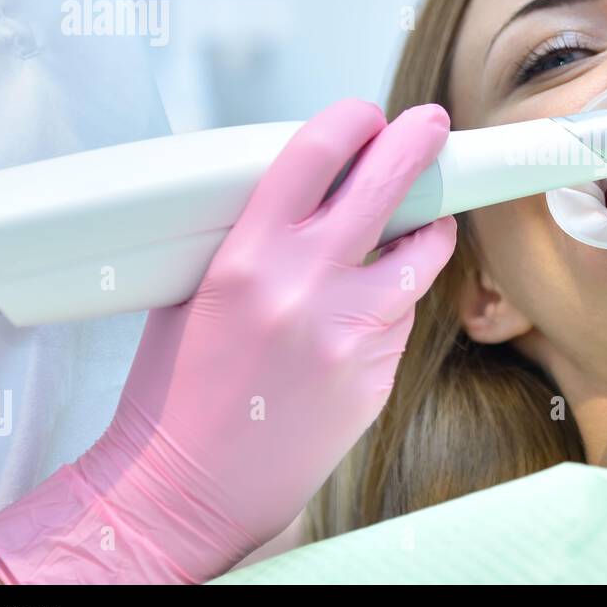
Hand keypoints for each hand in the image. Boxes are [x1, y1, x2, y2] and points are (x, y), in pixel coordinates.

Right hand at [0, 100, 456, 582]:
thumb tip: (310, 196)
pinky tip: (368, 312)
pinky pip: (402, 318)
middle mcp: (306, 289)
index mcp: (246, 258)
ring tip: (424, 224)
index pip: (314, 154)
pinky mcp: (376, 375)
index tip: (367, 115)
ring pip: (418, 257)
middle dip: (416, 144)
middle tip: (432, 125)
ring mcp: (350, 335)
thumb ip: (252, 240)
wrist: (184, 490)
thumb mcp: (192, 293)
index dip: (351, 122)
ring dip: (425, 233)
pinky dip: (395, 302)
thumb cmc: (175, 393)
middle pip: (385, 188)